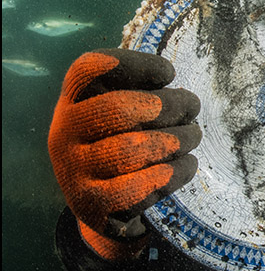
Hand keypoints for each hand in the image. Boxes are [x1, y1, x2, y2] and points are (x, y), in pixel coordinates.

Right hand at [48, 49, 200, 259]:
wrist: (100, 206)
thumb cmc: (119, 142)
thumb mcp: (119, 114)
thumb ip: (141, 94)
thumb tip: (177, 92)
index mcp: (72, 102)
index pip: (89, 69)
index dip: (133, 64)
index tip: (170, 73)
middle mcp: (64, 133)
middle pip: (118, 109)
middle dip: (168, 105)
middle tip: (193, 106)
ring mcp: (73, 171)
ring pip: (132, 149)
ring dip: (176, 139)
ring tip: (194, 135)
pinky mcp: (92, 205)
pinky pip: (139, 186)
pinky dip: (173, 171)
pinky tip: (188, 163)